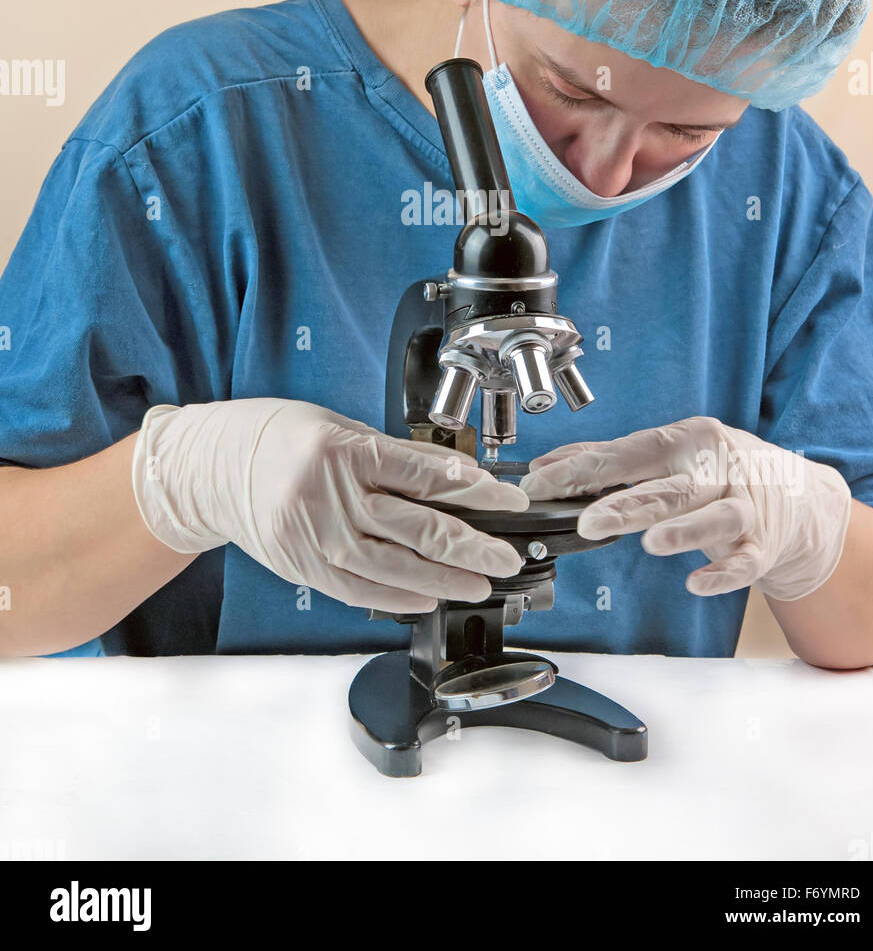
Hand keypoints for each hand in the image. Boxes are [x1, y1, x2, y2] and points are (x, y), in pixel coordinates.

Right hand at [132, 398, 525, 612]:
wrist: (212, 467)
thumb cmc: (279, 437)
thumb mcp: (341, 427)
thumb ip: (396, 456)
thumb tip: (455, 478)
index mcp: (344, 451)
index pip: (425, 474)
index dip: (475, 491)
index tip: (507, 501)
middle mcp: (330, 497)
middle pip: (416, 528)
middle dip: (471, 545)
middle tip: (506, 555)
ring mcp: (315, 537)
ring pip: (393, 567)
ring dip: (443, 579)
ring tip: (479, 582)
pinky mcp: (304, 566)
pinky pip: (359, 589)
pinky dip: (398, 596)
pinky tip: (428, 597)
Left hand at [520, 416, 851, 599]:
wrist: (798, 494)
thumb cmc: (718, 470)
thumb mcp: (668, 453)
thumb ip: (607, 460)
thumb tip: (545, 464)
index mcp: (684, 441)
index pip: (626, 453)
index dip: (581, 470)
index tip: (539, 485)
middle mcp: (715, 469)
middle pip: (669, 487)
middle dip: (627, 504)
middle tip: (587, 522)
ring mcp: (744, 506)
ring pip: (714, 517)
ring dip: (683, 530)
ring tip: (651, 543)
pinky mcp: (764, 543)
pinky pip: (746, 560)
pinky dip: (723, 573)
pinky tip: (698, 583)